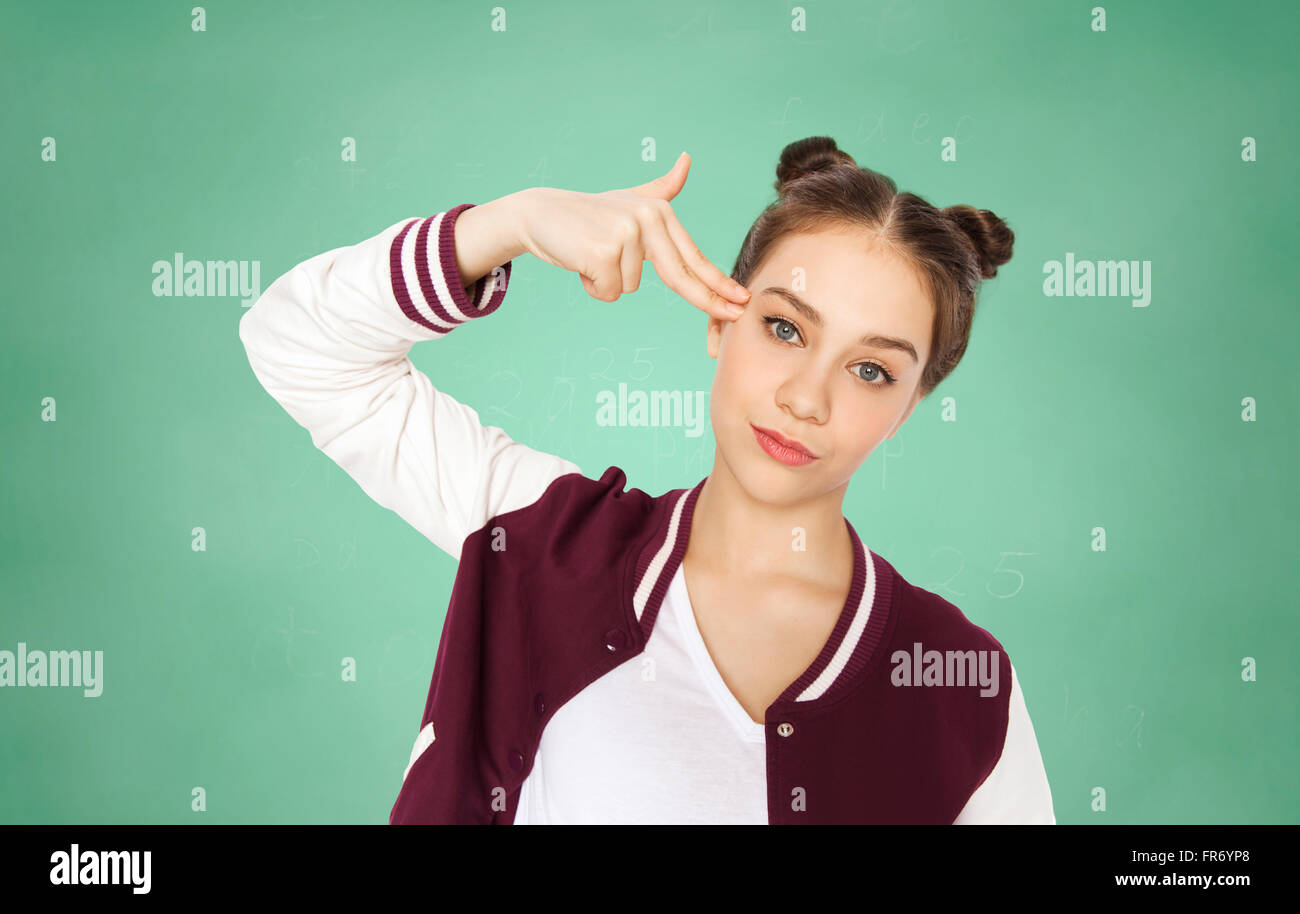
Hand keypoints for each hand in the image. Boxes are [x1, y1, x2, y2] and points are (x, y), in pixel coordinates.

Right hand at [513, 152, 751, 320]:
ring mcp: (625, 236)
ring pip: (630, 288)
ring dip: (608, 281)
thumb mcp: (629, 199)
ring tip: (591, 257)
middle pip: (681, 275)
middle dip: (708, 300)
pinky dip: (592, 286)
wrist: (540, 214)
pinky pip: (609, 292)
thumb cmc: (588, 214)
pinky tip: (581, 262)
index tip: (742, 298)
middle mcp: (647, 221)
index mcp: (659, 213)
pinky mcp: (603, 253)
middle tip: (735, 315)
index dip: (719, 281)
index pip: (693, 255)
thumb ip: (662, 187)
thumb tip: (687, 160)